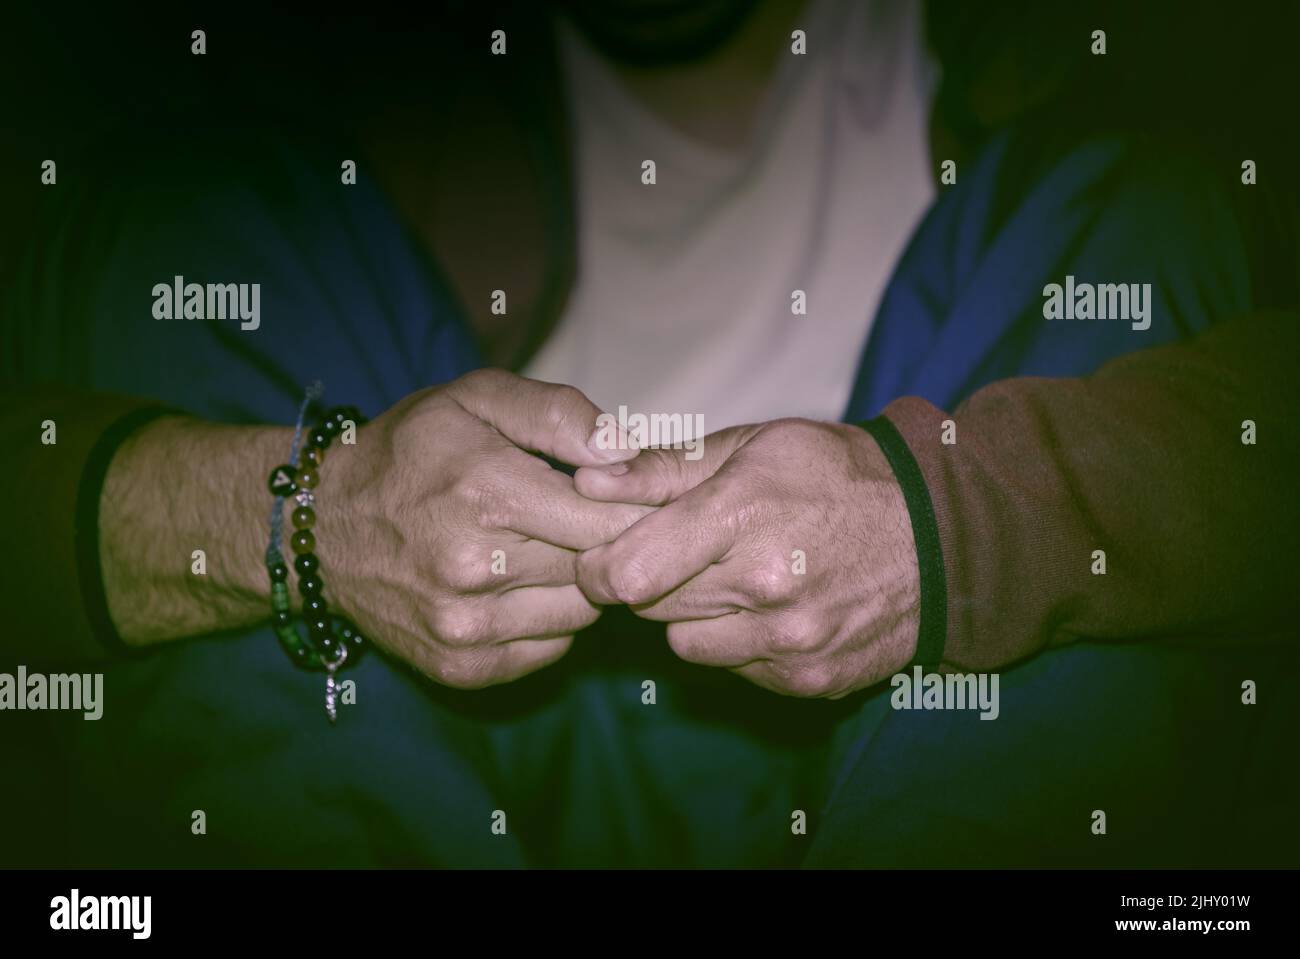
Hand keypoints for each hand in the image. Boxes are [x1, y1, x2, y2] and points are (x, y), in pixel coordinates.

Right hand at [320, 370, 650, 688]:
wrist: (321, 526)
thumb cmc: (411, 451)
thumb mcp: (475, 398)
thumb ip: (557, 413)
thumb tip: (625, 452)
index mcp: (485, 490)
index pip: (609, 518)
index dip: (637, 506)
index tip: (638, 496)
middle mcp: (473, 566)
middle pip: (600, 566)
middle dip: (610, 541)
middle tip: (591, 517)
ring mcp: (463, 626)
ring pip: (582, 612)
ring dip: (580, 582)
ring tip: (550, 548)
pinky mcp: (459, 666)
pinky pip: (550, 648)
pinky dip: (550, 619)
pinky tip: (522, 585)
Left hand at [573, 419, 918, 698]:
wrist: (943, 537)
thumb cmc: (839, 476)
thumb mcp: (756, 445)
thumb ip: (665, 469)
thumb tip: (588, 484)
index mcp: (744, 514)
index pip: (626, 572)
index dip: (598, 565)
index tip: (604, 552)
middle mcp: (765, 588)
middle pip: (649, 607)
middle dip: (651, 580)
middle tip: (685, 551)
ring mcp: (790, 643)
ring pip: (685, 644)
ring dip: (693, 615)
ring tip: (735, 576)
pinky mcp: (807, 681)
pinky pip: (733, 669)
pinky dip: (737, 643)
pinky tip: (772, 607)